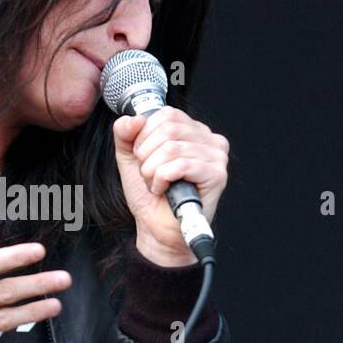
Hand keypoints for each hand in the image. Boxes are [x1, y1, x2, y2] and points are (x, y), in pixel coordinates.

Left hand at [112, 107, 229, 266]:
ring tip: (156, 184)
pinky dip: (162, 179)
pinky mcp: (217, 175)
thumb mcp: (130, 157)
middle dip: (147, 155)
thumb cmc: (150, 195)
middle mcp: (209, 139)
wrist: (155, 228)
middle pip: (168, 129)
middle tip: (149, 174)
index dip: (145, 135)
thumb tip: (134, 119)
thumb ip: (125, 133)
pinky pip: (181, 165)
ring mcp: (216, 156)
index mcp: (192, 130)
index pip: (166, 114)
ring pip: (171, 148)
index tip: (142, 156)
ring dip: (152, 171)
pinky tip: (163, 190)